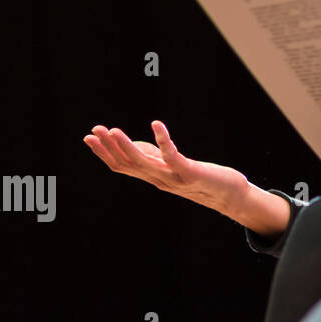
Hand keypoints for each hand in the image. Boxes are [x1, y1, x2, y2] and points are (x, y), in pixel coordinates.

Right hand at [83, 120, 246, 214]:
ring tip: (113, 131)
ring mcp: (174, 178)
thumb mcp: (174, 167)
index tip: (88, 138)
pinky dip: (163, 140)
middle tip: (94, 131)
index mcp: (154, 177)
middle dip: (109, 148)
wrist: (232, 197)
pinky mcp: (191, 173)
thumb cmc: (203, 178)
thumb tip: (135, 145)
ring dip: (127, 146)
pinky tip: (156, 124)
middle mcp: (159, 180)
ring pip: (144, 163)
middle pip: (128, 165)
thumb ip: (155, 158)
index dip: (104, 153)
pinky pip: (172, 157)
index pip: (122, 166)